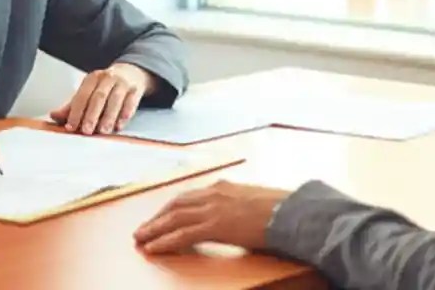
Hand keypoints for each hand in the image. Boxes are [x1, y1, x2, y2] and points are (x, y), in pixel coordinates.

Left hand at [49, 64, 155, 134]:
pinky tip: (119, 125)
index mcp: (92, 78)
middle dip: (91, 115)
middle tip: (87, 131)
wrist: (132, 72)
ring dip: (108, 117)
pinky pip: (131, 102)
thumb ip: (72, 105)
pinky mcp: (136, 89)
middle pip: (98, 97)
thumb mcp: (89, 91)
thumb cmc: (107, 85)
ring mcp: (123, 83)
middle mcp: (107, 78)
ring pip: (115, 100)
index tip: (71, 126)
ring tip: (103, 131)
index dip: (75, 112)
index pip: (82, 95)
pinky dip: (124, 114)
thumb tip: (54, 116)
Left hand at [134, 181, 289, 253]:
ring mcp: (213, 208)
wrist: (293, 213)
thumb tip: (235, 218)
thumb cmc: (281, 211)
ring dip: (154, 229)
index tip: (160, 217)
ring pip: (173, 217)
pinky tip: (154, 248)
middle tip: (142, 230)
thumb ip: (239, 207)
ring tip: (141, 239)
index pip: (189, 196)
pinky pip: (182, 234)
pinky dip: (165, 241)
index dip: (170, 208)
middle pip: (176, 204)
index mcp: (224, 187)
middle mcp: (214, 193)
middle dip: (157, 217)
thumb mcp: (255, 202)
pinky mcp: (215, 225)